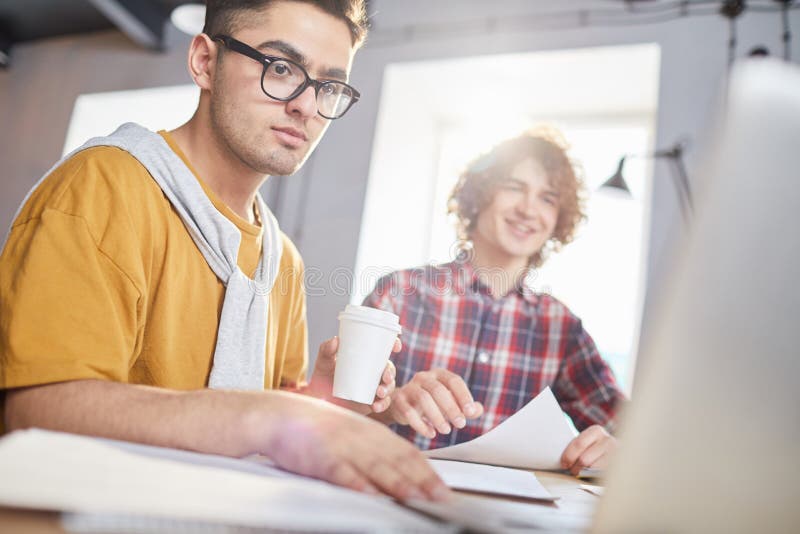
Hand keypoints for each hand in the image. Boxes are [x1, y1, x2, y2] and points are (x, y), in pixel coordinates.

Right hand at [263, 392, 450, 501]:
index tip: (443, 489)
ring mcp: (343, 446)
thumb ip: (371, 450)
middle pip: (398, 460)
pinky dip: (359, 485)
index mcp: (370, 431)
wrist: (279, 414)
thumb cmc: (315, 427)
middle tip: (442, 498)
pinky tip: (372, 496)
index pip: (407, 452)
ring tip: (419, 498)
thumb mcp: (349, 432)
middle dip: (423, 481)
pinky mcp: (322, 457)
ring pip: (377, 467)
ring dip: (400, 484)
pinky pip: (344, 473)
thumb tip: (397, 473)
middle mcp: (362, 437)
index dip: (428, 471)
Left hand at [307, 336, 397, 414]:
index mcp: (365, 358)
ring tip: (379, 392)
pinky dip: (382, 404)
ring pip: (389, 386)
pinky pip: (383, 403)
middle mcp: (372, 372)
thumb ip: (326, 349)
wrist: (317, 400)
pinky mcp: (371, 403)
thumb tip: (336, 340)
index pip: (384, 349)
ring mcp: (373, 388)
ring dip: (388, 389)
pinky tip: (375, 406)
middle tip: (385, 377)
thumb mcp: (323, 362)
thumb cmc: (322, 377)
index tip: (396, 346)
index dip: (394, 345)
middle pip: (389, 369)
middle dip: (391, 372)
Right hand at [384, 368, 482, 438]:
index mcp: (439, 375)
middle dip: (451, 408)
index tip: (470, 412)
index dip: (463, 396)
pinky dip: (421, 425)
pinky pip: (409, 412)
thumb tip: (478, 410)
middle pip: (438, 389)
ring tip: (446, 430)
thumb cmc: (432, 403)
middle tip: (461, 424)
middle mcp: (424, 377)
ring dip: (437, 416)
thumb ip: (466, 407)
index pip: (454, 380)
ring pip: (423, 398)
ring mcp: (409, 387)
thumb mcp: (451, 403)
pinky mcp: (399, 400)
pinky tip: (431, 433)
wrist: (402, 405)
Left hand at [560, 424, 616, 475]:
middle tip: (573, 471)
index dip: (568, 456)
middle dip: (575, 468)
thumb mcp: (586, 443)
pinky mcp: (620, 467)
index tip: (564, 464)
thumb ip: (577, 447)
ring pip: (593, 469)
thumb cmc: (593, 450)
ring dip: (585, 475)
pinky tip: (593, 476)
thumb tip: (558, 457)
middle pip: (584, 460)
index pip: (578, 444)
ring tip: (582, 474)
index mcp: (596, 430)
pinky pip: (602, 476)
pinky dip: (595, 478)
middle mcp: (609, 440)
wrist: (614, 455)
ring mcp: (617, 454)